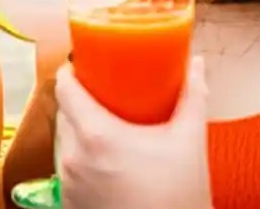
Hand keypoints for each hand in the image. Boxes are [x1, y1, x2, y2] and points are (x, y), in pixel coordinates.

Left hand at [55, 56, 211, 208]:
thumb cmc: (178, 199)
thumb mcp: (189, 142)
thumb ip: (192, 96)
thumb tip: (195, 64)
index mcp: (97, 136)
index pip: (64, 89)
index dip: (71, 72)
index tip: (83, 65)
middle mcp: (74, 159)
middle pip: (64, 114)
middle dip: (81, 101)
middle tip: (105, 93)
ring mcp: (68, 185)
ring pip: (64, 143)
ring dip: (80, 132)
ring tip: (109, 128)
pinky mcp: (69, 204)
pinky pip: (67, 170)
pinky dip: (81, 160)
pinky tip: (106, 161)